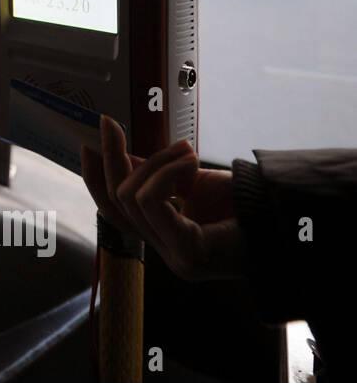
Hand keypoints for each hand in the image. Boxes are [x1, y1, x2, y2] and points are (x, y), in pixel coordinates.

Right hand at [80, 115, 245, 280]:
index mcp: (166, 238)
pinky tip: (190, 162)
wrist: (291, 219)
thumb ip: (159, 176)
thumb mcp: (193, 182)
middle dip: (111, 158)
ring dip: (154, 162)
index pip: (113, 211)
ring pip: (130, 197)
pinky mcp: (187, 252)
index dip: (96, 176)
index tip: (90, 142)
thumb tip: (126, 155)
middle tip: (110, 124)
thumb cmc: (250, 203)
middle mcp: (166, 253)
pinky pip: (150, 200)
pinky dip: (166, 172)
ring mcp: (175, 257)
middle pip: (114, 202)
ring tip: (185, 151)